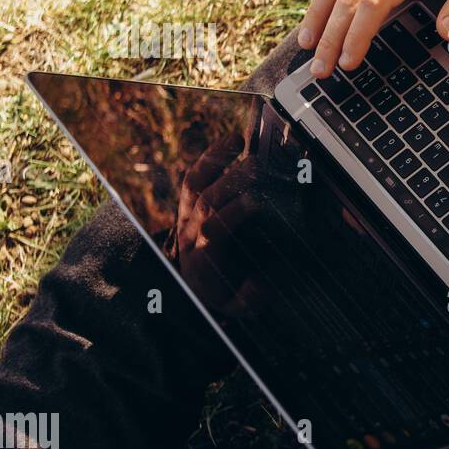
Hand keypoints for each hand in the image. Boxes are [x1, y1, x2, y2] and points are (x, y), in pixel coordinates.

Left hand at [173, 133, 266, 314]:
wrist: (194, 287)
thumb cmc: (223, 292)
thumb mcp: (238, 307)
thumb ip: (250, 299)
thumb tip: (261, 283)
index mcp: (203, 257)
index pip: (214, 229)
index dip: (234, 213)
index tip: (260, 202)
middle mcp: (190, 233)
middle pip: (207, 200)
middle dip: (232, 181)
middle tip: (261, 166)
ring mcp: (186, 216)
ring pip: (196, 184)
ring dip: (217, 160)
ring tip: (240, 141)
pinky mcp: (188, 204)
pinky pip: (194, 176)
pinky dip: (211, 157)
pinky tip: (232, 141)